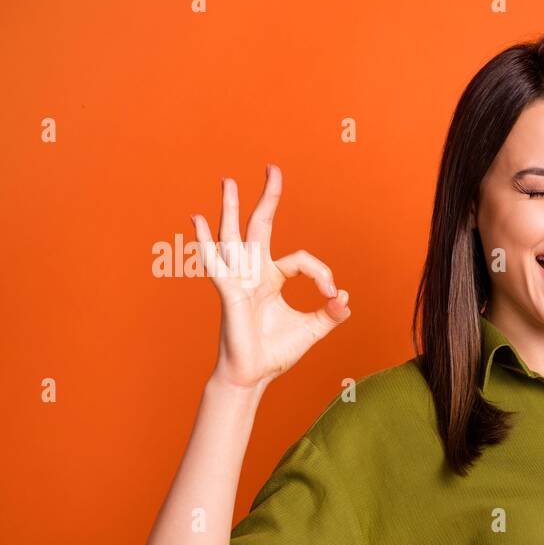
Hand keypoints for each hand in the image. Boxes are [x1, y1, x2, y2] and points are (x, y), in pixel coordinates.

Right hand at [195, 164, 350, 390]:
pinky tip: (197, 221)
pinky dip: (206, 242)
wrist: (253, 375)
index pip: (301, 259)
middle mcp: (253, 273)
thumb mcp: (312, 329)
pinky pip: (217, 264)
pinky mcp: (229, 292)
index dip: (321, 273)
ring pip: (234, 236)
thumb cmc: (275, 352)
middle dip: (267, 198)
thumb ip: (330, 312)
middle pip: (259, 226)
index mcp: (272, 278)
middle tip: (273, 168)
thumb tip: (345, 297)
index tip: (332, 294)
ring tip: (228, 181)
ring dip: (230, 209)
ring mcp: (239, 280)